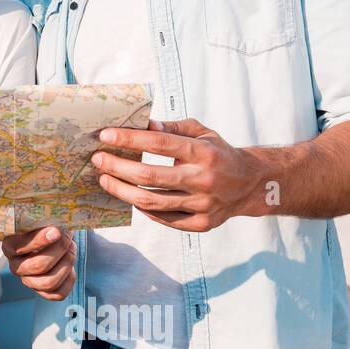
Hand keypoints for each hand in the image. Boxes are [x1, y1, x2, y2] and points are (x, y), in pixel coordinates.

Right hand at [2, 226, 74, 300]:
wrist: (46, 242)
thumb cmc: (41, 228)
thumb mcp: (38, 221)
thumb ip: (43, 220)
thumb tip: (60, 221)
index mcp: (10, 247)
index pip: (19, 247)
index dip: (39, 241)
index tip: (56, 231)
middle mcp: (16, 267)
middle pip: (39, 265)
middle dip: (59, 249)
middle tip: (68, 237)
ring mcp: (29, 281)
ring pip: (49, 282)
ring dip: (66, 263)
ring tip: (72, 248)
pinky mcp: (43, 292)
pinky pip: (58, 293)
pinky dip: (69, 279)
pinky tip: (70, 266)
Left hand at [93, 118, 264, 231]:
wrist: (252, 184)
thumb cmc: (219, 153)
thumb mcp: (203, 132)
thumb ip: (173, 127)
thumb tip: (143, 124)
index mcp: (203, 152)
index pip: (159, 142)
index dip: (129, 139)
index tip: (105, 136)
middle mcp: (203, 179)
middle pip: (149, 176)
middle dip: (117, 167)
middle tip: (98, 159)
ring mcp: (203, 205)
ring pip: (151, 201)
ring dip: (121, 191)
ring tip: (105, 179)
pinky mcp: (201, 224)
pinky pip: (163, 218)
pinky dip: (142, 208)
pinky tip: (128, 196)